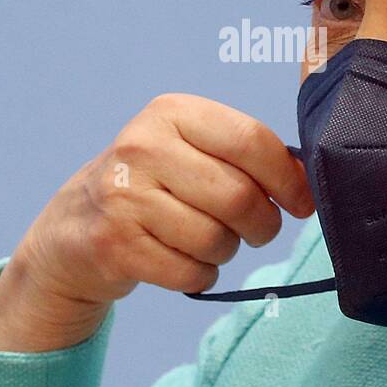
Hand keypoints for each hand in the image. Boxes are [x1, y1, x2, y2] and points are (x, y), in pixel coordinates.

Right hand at [0, 94, 313, 351]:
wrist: (76, 226)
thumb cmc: (157, 185)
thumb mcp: (195, 152)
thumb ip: (251, 158)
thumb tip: (309, 183)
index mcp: (172, 112)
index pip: (251, 141)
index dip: (288, 179)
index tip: (300, 203)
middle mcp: (142, 146)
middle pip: (239, 197)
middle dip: (261, 225)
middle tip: (255, 230)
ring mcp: (123, 196)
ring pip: (216, 240)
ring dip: (225, 251)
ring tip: (203, 239)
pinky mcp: (113, 244)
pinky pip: (190, 272)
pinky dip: (200, 274)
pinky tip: (181, 259)